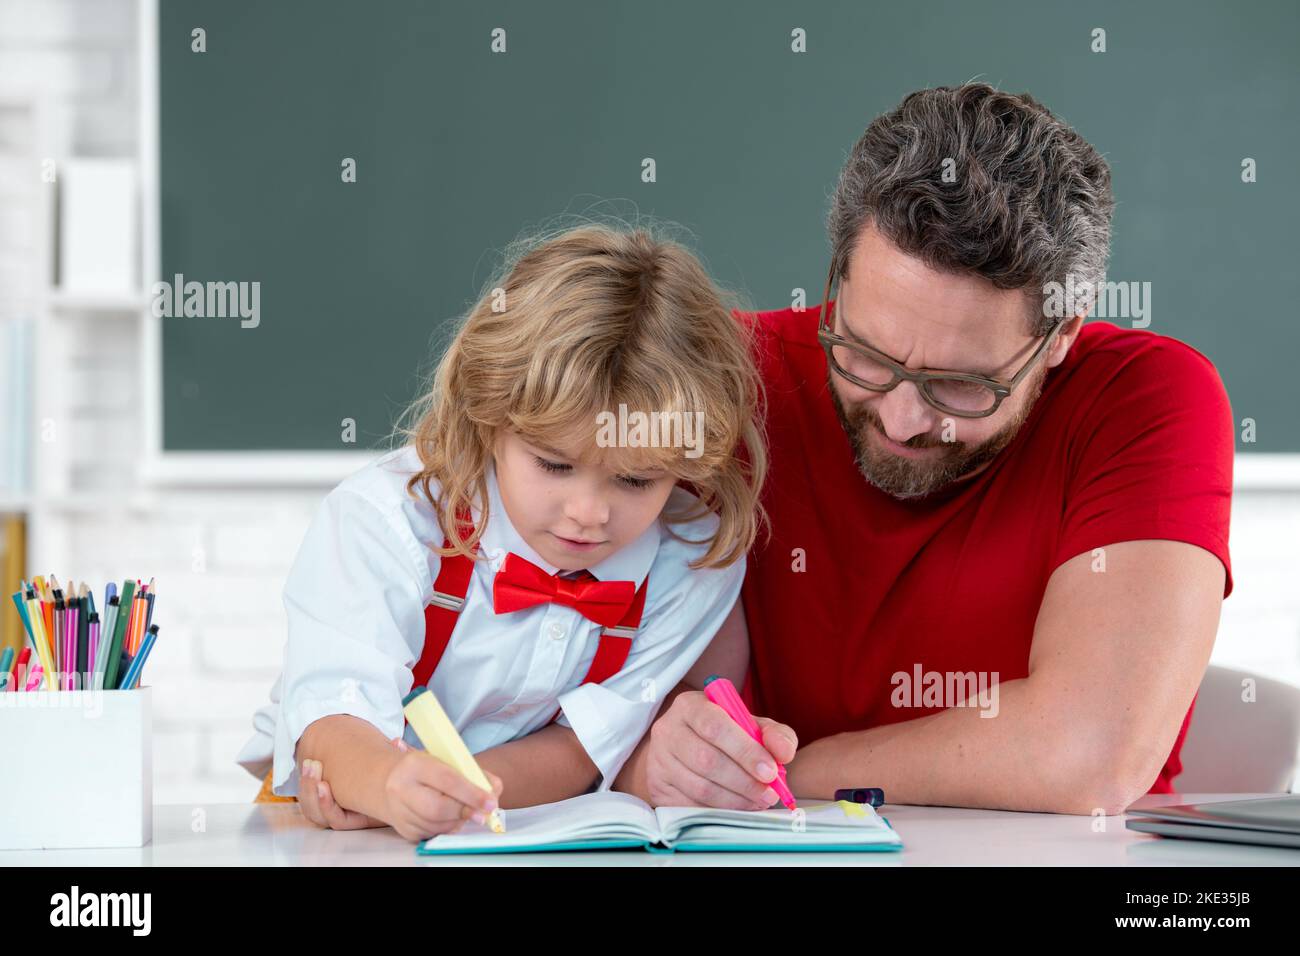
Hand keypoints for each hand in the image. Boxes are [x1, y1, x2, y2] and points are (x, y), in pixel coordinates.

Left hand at [297, 736, 404, 831]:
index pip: (339, 821)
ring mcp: (338, 812)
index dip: (327, 806)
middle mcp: (350, 819)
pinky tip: (309, 768)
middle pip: (319, 816)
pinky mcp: (329, 802)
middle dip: (311, 791)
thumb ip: (404, 758)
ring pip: (312, 809)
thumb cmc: (402, 780)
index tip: (323, 785)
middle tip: (313, 766)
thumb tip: (396, 743)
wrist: (399, 783)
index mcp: (367, 818)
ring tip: (310, 764)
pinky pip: (310, 801)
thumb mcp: (404, 771)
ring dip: (307, 786)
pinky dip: (307, 785)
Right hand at [380, 739, 503, 842]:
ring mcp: (399, 811)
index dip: (472, 793)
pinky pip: (433, 834)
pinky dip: (448, 827)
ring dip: (459, 821)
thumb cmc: (426, 769)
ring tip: (465, 810)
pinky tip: (450, 817)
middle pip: (438, 808)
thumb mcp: (446, 760)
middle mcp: (401, 788)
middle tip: (482, 814)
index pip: (447, 780)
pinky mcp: (404, 829)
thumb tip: (494, 790)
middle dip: (465, 812)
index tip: (490, 802)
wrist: (391, 781)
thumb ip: (474, 773)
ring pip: (437, 825)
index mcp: (414, 764)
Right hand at [642, 690, 796, 809]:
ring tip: (758, 801)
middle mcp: (668, 730)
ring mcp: (659, 760)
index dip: (745, 751)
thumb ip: (774, 734)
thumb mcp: (750, 725)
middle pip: (707, 760)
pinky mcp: (658, 787)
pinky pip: (690, 806)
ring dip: (736, 800)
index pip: (715, 727)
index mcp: (690, 705)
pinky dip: (719, 811)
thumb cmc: (725, 735)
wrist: (686, 748)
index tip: (771, 771)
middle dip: (744, 781)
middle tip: (769, 793)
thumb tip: (783, 751)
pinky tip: (738, 808)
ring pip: (700, 787)